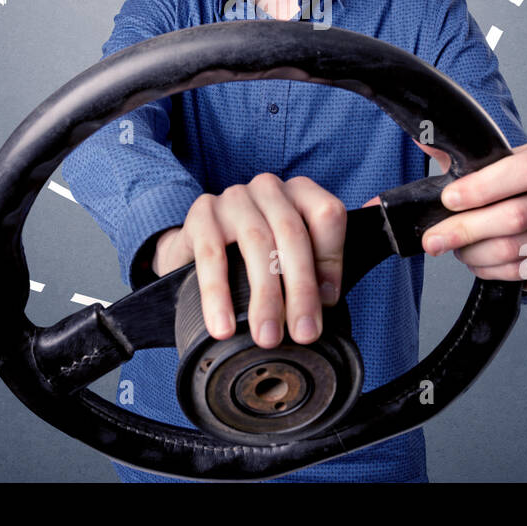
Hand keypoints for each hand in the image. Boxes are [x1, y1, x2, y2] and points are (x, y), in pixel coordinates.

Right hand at [151, 174, 346, 347]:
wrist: (195, 252)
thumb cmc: (254, 258)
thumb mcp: (289, 258)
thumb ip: (315, 271)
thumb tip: (327, 301)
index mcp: (301, 192)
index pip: (328, 214)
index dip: (331, 260)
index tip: (327, 304)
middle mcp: (269, 188)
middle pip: (293, 233)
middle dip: (301, 289)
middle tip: (304, 334)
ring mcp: (234, 197)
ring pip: (257, 242)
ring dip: (265, 296)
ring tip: (267, 337)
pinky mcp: (201, 214)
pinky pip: (212, 255)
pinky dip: (218, 294)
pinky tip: (223, 326)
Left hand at [362, 138, 526, 292]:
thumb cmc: (516, 186)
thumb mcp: (492, 163)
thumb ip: (460, 152)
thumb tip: (423, 137)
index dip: (483, 187)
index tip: (448, 199)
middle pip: (518, 215)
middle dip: (466, 229)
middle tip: (434, 238)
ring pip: (516, 248)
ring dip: (475, 252)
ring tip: (456, 248)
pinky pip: (525, 271)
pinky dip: (492, 270)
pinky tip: (478, 262)